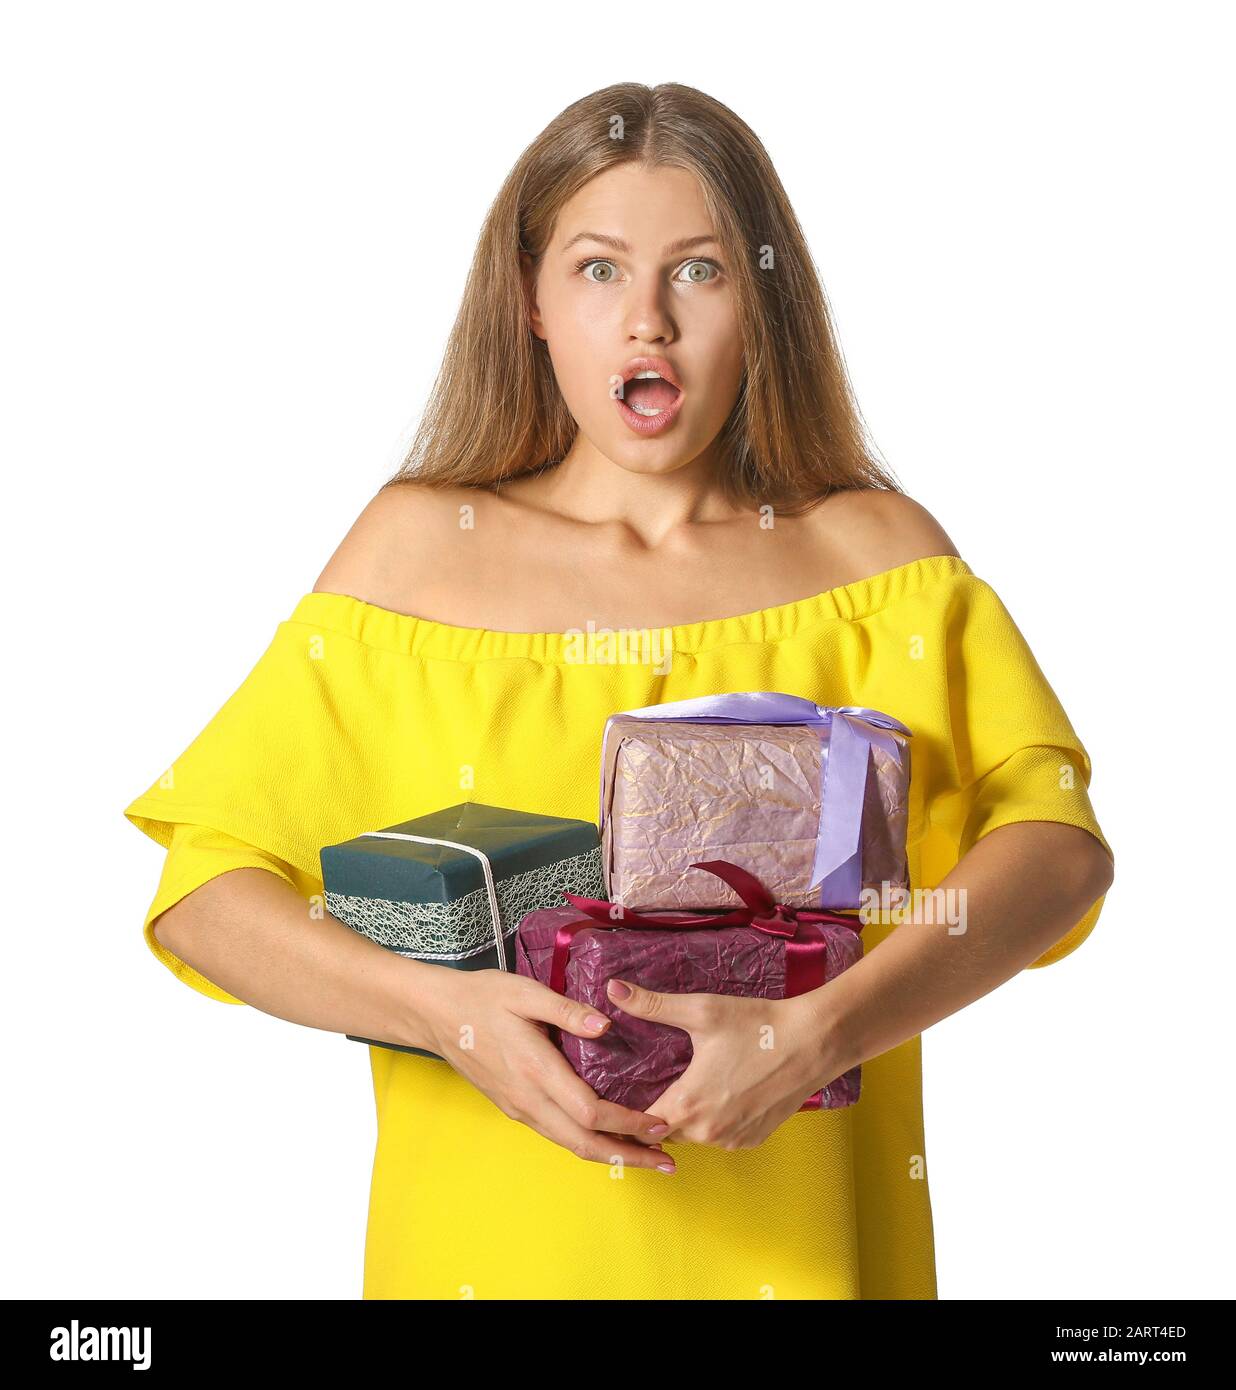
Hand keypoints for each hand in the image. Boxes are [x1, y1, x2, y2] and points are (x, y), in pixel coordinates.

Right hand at [426, 968, 677, 1173]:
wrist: (436, 1016)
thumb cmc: (481, 998)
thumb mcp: (524, 992)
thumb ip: (566, 1010)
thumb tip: (606, 1025)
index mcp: (536, 1071)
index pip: (590, 1112)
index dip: (628, 1124)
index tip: (660, 1123)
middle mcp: (528, 1100)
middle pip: (584, 1144)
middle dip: (628, 1156)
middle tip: (667, 1161)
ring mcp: (520, 1109)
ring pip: (570, 1145)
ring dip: (610, 1154)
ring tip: (646, 1156)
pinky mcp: (515, 1108)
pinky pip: (557, 1134)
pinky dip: (588, 1142)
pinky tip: (607, 1136)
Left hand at [605, 977, 837, 1149]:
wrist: (814, 1042)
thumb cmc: (757, 1025)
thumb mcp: (701, 1011)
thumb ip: (652, 1005)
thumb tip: (613, 990)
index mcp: (688, 1104)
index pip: (640, 1125)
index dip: (627, 1113)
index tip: (620, 1098)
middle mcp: (708, 1132)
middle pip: (666, 1132)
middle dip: (657, 1113)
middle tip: (655, 1084)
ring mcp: (732, 1139)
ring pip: (694, 1136)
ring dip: (687, 1117)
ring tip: (687, 1085)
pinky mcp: (753, 1139)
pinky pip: (720, 1137)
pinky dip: (715, 1122)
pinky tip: (720, 1093)